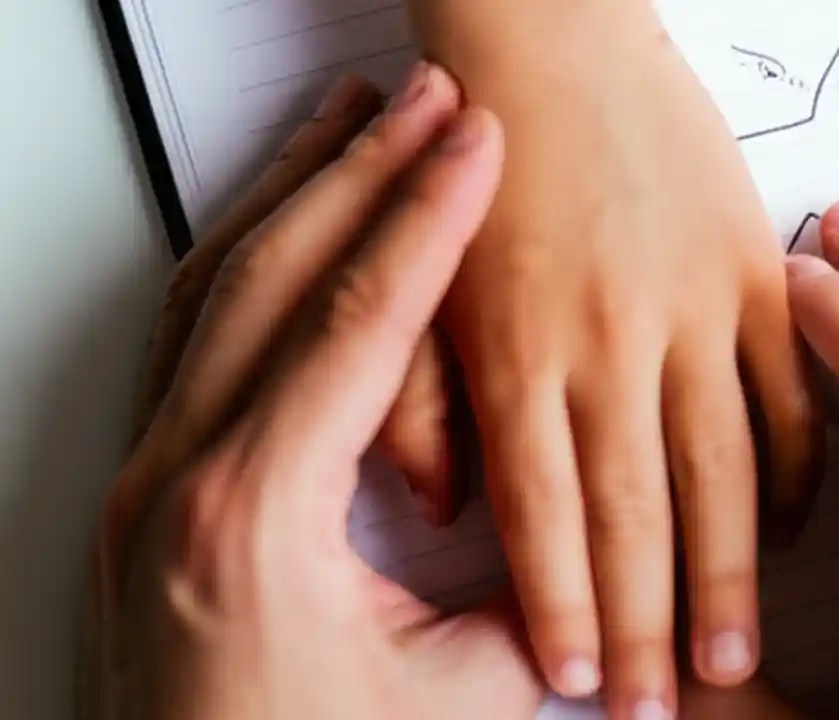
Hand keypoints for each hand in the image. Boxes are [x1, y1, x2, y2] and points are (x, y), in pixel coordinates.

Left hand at [84, 71, 541, 718]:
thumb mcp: (450, 703)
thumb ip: (529, 607)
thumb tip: (591, 541)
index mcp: (253, 517)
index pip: (358, 323)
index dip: (428, 221)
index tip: (477, 144)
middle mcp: (181, 478)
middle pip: (275, 273)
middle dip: (359, 168)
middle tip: (424, 97)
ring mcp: (148, 475)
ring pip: (215, 289)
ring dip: (291, 193)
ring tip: (347, 120)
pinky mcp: (147, 486)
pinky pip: (191, 334)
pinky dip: (244, 257)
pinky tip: (281, 223)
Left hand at [409, 1, 821, 713]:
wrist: (549, 37)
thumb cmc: (478, 157)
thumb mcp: (425, 287)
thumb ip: (421, 408)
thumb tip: (451, 511)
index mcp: (514, 349)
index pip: (542, 517)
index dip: (564, 613)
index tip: (581, 684)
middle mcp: (605, 339)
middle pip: (634, 516)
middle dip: (646, 628)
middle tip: (661, 705)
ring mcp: (687, 306)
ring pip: (719, 471)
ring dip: (726, 576)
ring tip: (733, 655)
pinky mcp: (748, 271)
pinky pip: (786, 390)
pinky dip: (793, 467)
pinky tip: (785, 528)